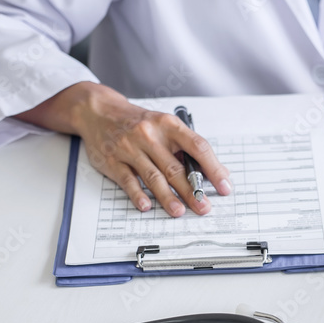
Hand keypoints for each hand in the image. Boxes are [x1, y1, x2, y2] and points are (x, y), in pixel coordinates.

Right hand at [17, 82, 231, 216]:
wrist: (98, 111)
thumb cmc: (139, 122)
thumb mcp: (166, 126)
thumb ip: (189, 148)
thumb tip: (217, 171)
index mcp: (168, 125)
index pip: (198, 147)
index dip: (214, 168)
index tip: (224, 185)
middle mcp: (149, 135)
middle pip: (176, 168)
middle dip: (192, 191)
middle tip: (204, 206)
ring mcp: (130, 148)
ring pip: (153, 176)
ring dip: (168, 197)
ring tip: (180, 211)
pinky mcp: (113, 161)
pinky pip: (128, 180)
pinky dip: (138, 194)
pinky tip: (147, 206)